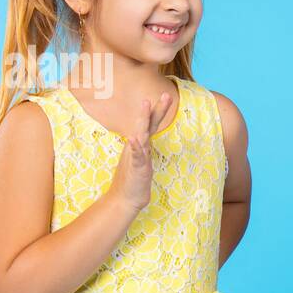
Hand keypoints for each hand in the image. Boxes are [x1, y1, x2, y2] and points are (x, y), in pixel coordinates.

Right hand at [108, 91, 172, 212]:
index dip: (158, 110)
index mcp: (142, 144)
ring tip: (145, 105)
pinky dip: (135, 147)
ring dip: (142, 120)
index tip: (167, 95)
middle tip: (165, 94)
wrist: (126, 198)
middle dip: (155, 109)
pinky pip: (135, 156)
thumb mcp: (143, 160)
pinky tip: (134, 139)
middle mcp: (138, 147)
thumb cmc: (135, 179)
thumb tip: (145, 138)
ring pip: (140, 135)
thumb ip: (144, 148)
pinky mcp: (134, 168)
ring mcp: (135, 156)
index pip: (150, 124)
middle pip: (146, 124)